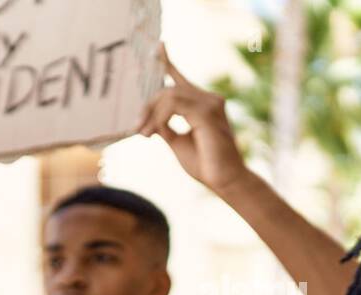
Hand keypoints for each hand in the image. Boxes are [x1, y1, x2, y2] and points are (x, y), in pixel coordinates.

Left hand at [138, 43, 247, 195]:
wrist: (224, 180)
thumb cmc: (205, 163)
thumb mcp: (177, 142)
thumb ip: (165, 127)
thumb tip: (149, 120)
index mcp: (202, 104)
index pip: (180, 80)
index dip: (168, 63)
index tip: (158, 48)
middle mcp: (209, 99)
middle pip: (168, 89)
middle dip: (147, 107)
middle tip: (136, 129)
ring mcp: (211, 104)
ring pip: (170, 95)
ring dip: (151, 115)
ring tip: (143, 133)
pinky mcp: (207, 113)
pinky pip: (174, 106)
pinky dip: (159, 119)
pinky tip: (155, 132)